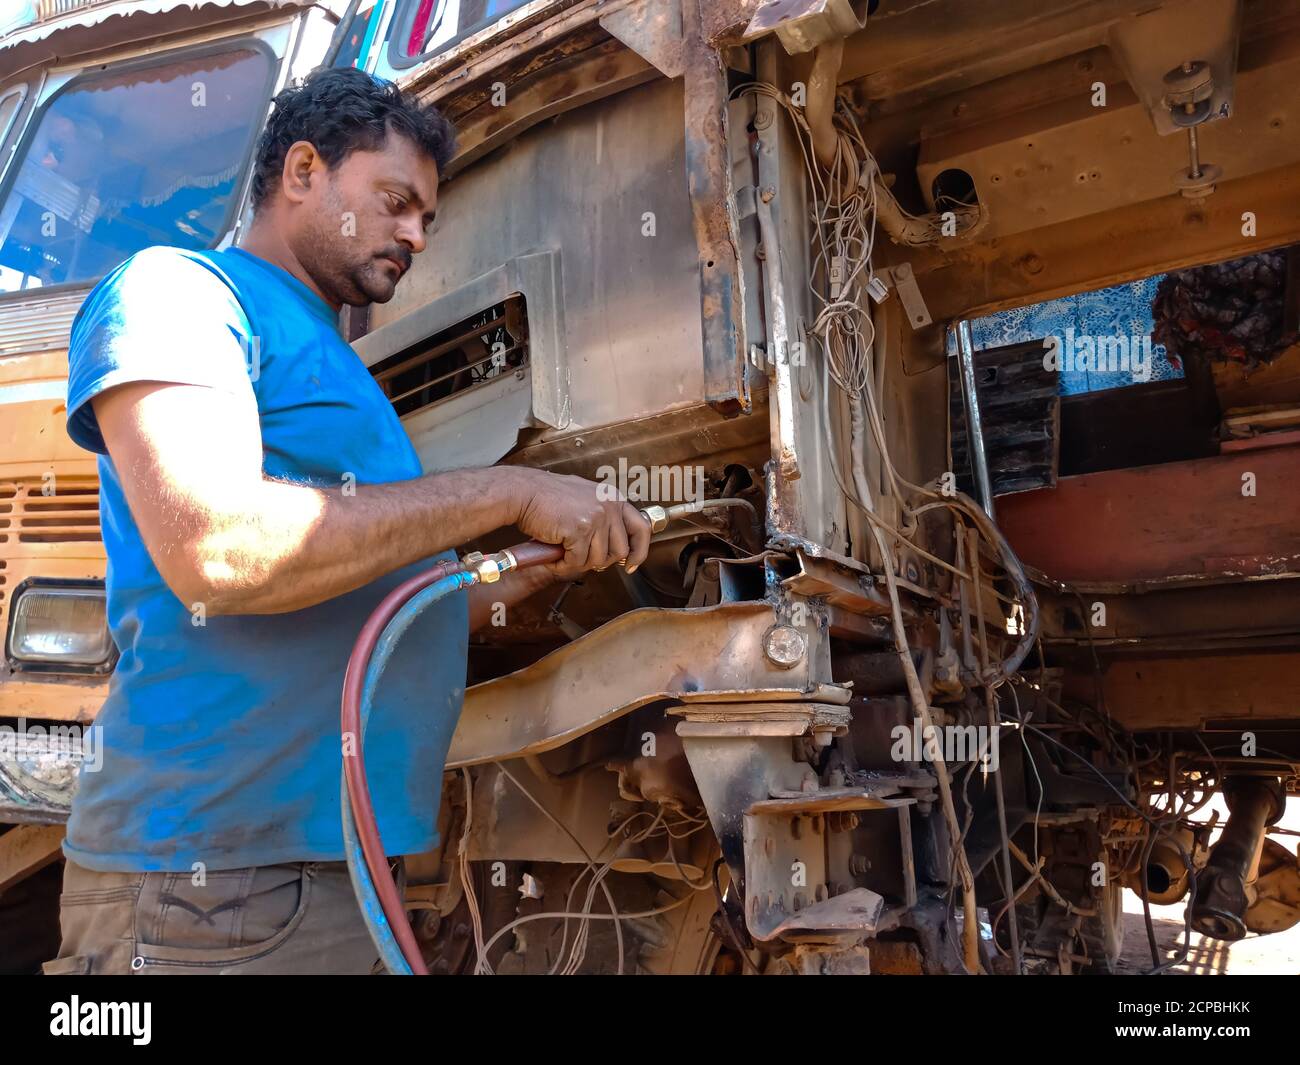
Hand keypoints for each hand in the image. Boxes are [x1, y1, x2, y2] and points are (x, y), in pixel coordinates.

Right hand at [510, 469, 651, 578]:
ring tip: (563, 553)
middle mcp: (609, 506)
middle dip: (601, 561)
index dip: (639, 551)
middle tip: (582, 558)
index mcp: (614, 498)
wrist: (524, 492)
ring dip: (579, 562)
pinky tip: (554, 555)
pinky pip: (577, 561)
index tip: (630, 564)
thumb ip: (603, 516)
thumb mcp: (586, 498)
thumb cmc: (548, 497)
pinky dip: (564, 564)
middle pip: (619, 551)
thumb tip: (615, 545)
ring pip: (598, 560)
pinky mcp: (580, 530)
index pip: (642, 528)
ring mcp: (596, 518)